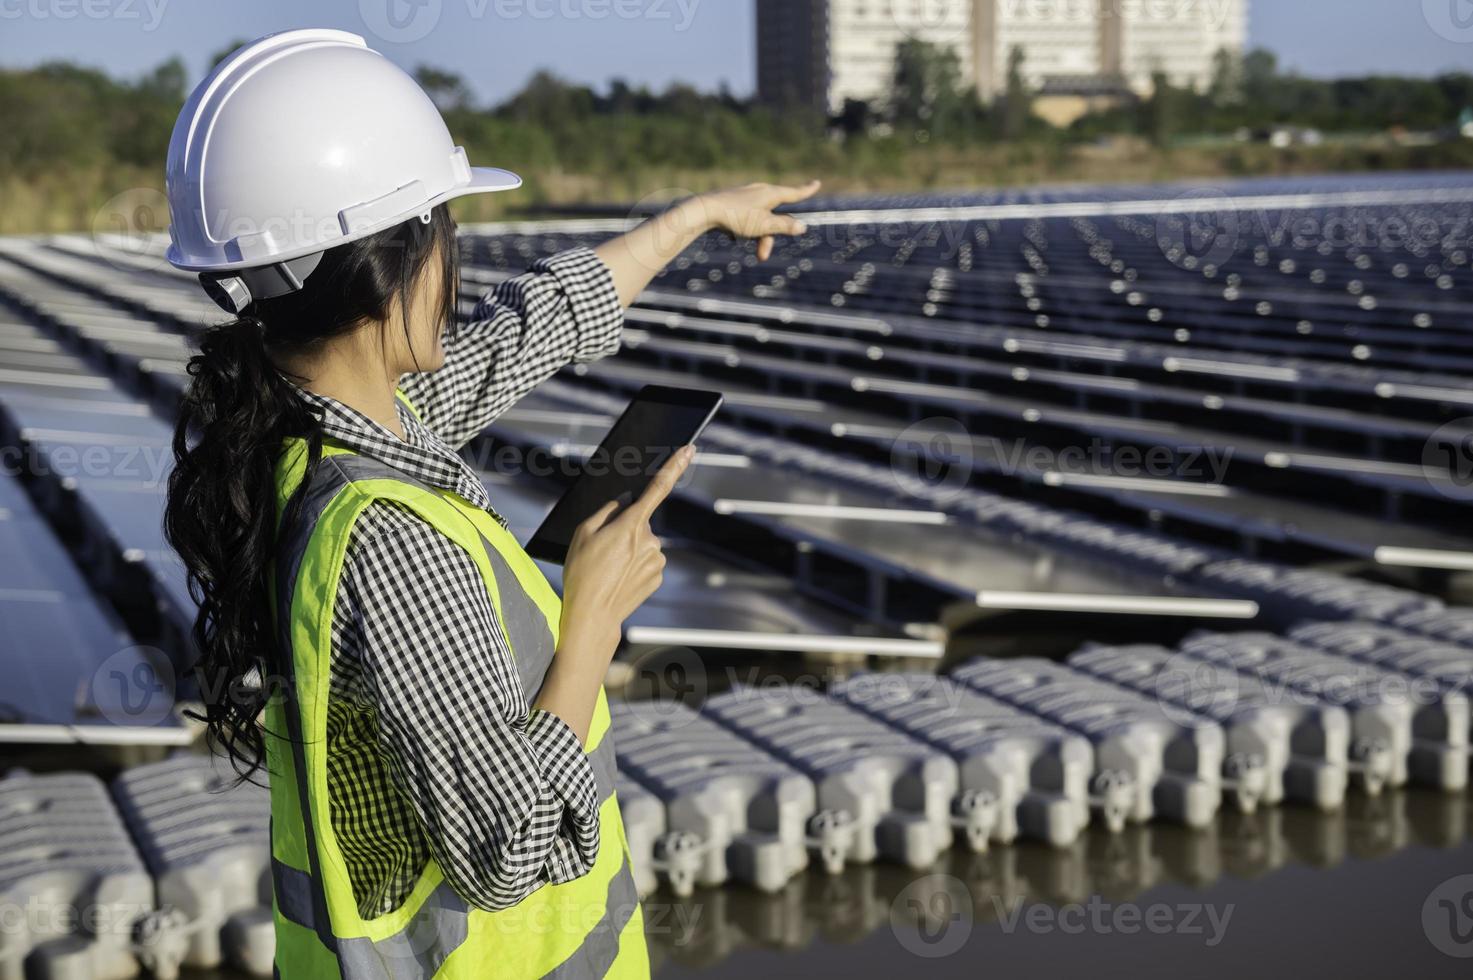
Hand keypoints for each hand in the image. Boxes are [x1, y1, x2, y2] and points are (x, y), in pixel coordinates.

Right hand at [557, 445, 694, 657]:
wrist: (592, 615)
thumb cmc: (582, 572)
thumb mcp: (584, 533)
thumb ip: (608, 511)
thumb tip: (626, 499)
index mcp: (630, 525)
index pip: (657, 489)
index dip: (674, 466)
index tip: (689, 449)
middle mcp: (650, 540)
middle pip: (640, 523)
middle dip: (625, 530)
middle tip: (604, 552)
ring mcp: (657, 559)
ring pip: (644, 544)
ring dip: (630, 550)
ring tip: (610, 569)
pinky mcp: (659, 576)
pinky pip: (648, 561)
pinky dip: (635, 566)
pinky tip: (620, 578)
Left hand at [691, 180, 821, 260]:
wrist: (704, 211)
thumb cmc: (736, 217)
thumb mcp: (764, 225)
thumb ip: (784, 226)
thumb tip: (802, 226)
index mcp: (770, 193)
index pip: (794, 192)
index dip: (806, 190)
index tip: (817, 183)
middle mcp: (759, 191)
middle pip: (774, 215)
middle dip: (771, 236)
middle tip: (762, 256)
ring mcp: (745, 196)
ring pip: (760, 219)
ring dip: (757, 236)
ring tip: (744, 247)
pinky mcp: (733, 202)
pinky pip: (746, 219)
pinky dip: (744, 230)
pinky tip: (731, 235)